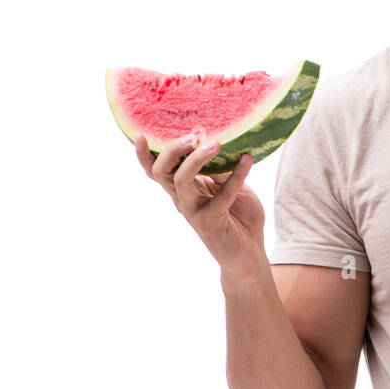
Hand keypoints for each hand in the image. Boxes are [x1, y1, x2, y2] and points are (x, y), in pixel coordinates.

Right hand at [135, 132, 265, 278]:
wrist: (249, 254)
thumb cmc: (239, 217)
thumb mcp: (231, 187)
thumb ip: (221, 170)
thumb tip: (215, 145)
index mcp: (183, 189)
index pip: (157, 170)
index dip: (144, 155)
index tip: (140, 134)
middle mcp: (183, 199)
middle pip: (161, 172)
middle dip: (171, 151)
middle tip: (191, 136)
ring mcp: (194, 212)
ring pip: (181, 181)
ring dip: (197, 160)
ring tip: (215, 144)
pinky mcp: (210, 223)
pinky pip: (222, 195)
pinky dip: (237, 175)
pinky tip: (247, 160)